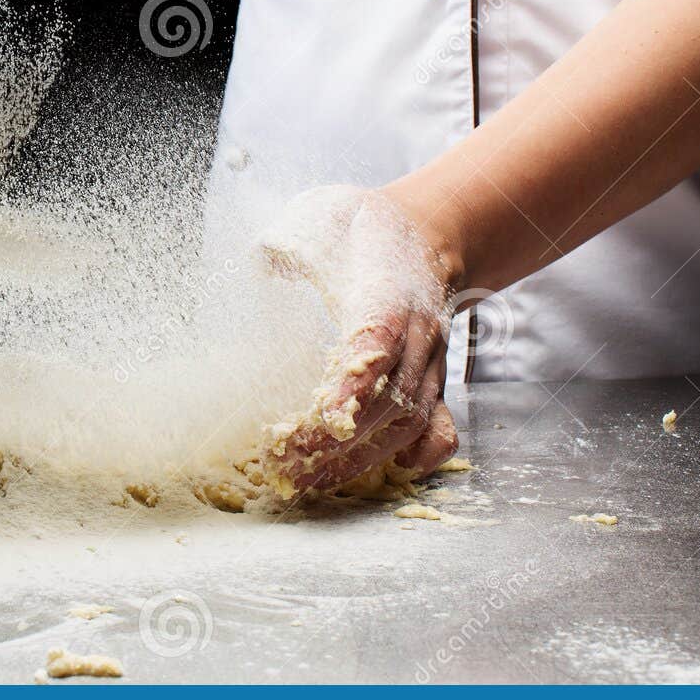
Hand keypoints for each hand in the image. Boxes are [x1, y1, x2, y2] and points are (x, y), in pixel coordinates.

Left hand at [258, 186, 460, 495]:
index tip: (320, 418)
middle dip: (339, 439)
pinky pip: (441, 423)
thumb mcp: (317, 219)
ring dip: (363, 456)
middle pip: (389, 395)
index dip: (351, 385)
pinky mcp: (433, 376)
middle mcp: (417, 330)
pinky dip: (423, 455)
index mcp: (386, 290)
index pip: (374, 342)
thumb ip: (284, 247)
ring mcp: (430, 358)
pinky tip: (393, 473)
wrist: (426, 230)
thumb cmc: (358, 228)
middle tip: (285, 462)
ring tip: (312, 480)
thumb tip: (258, 264)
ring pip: (409, 418)